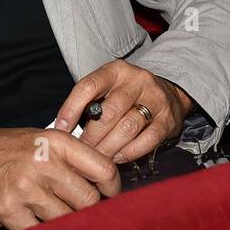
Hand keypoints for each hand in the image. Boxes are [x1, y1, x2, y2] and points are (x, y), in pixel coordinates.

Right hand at [0, 127, 119, 229]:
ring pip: (67, 220)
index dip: (113, 189)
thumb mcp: (43, 140)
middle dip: (90, 211)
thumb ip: (73, 156)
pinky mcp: (9, 211)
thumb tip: (107, 183)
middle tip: (84, 213)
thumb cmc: (9, 151)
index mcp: (56, 142)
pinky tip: (39, 227)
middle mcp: (43, 163)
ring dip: (66, 225)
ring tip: (59, 219)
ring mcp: (25, 188)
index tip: (110, 197)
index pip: (103, 169)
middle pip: (88, 200)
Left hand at [55, 60, 194, 163]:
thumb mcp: (107, 88)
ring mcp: (155, 99)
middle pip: (109, 112)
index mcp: (116, 70)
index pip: (89, 86)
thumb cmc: (127, 95)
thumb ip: (89, 103)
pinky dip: (129, 152)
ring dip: (108, 147)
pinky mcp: (168, 120)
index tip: (60, 129)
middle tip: (81, 151)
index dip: (71, 108)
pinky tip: (117, 158)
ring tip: (97, 159)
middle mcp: (137, 81)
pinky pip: (147, 140)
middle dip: (91, 136)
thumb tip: (63, 130)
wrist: (169, 93)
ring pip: (127, 128)